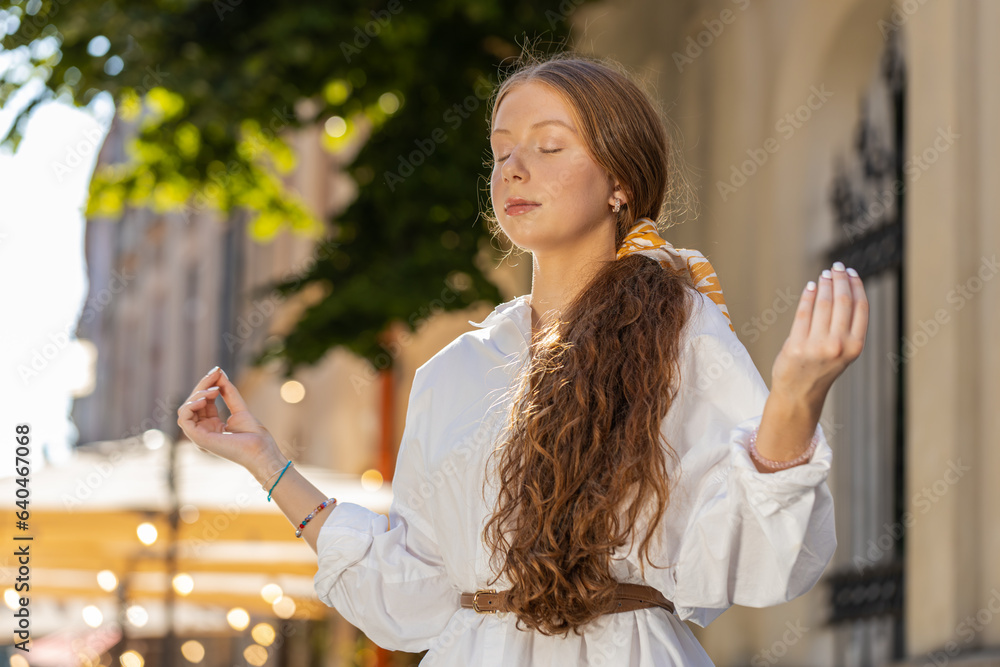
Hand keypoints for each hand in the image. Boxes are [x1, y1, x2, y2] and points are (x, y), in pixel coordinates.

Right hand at [176, 367, 276, 470]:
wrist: (261, 450)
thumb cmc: (254, 435)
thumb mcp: (239, 407)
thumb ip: (228, 391)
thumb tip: (218, 372)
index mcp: (212, 427)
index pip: (202, 402)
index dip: (207, 385)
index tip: (217, 371)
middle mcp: (203, 431)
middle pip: (193, 403)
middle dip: (202, 386)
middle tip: (215, 373)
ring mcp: (199, 436)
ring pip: (186, 410)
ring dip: (197, 395)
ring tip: (214, 390)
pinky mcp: (198, 439)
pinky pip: (184, 419)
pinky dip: (190, 406)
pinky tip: (205, 399)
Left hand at [771, 262, 868, 406]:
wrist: (799, 393)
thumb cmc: (821, 369)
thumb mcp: (843, 352)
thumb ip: (845, 327)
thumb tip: (841, 290)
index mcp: (855, 346)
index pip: (860, 307)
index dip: (856, 286)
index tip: (851, 272)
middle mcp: (839, 345)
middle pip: (842, 302)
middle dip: (839, 280)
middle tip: (836, 268)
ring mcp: (817, 346)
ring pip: (823, 304)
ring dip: (824, 285)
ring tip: (823, 275)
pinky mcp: (797, 345)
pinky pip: (803, 313)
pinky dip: (807, 296)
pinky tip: (810, 287)